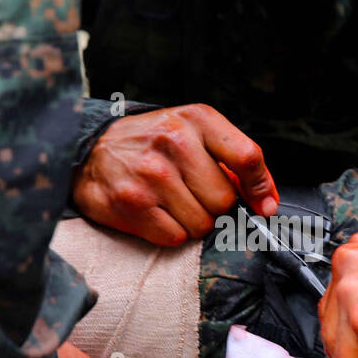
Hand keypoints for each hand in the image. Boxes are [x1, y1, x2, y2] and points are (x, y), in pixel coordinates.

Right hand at [72, 104, 278, 245]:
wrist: (90, 150)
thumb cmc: (151, 142)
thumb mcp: (193, 132)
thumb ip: (232, 160)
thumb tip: (266, 202)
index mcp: (196, 120)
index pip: (246, 157)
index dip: (261, 188)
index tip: (263, 205)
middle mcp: (173, 142)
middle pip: (224, 201)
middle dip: (215, 206)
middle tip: (194, 195)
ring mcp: (151, 175)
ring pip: (202, 224)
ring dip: (193, 222)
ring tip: (172, 202)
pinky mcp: (131, 204)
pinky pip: (175, 237)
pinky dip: (170, 233)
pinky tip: (156, 213)